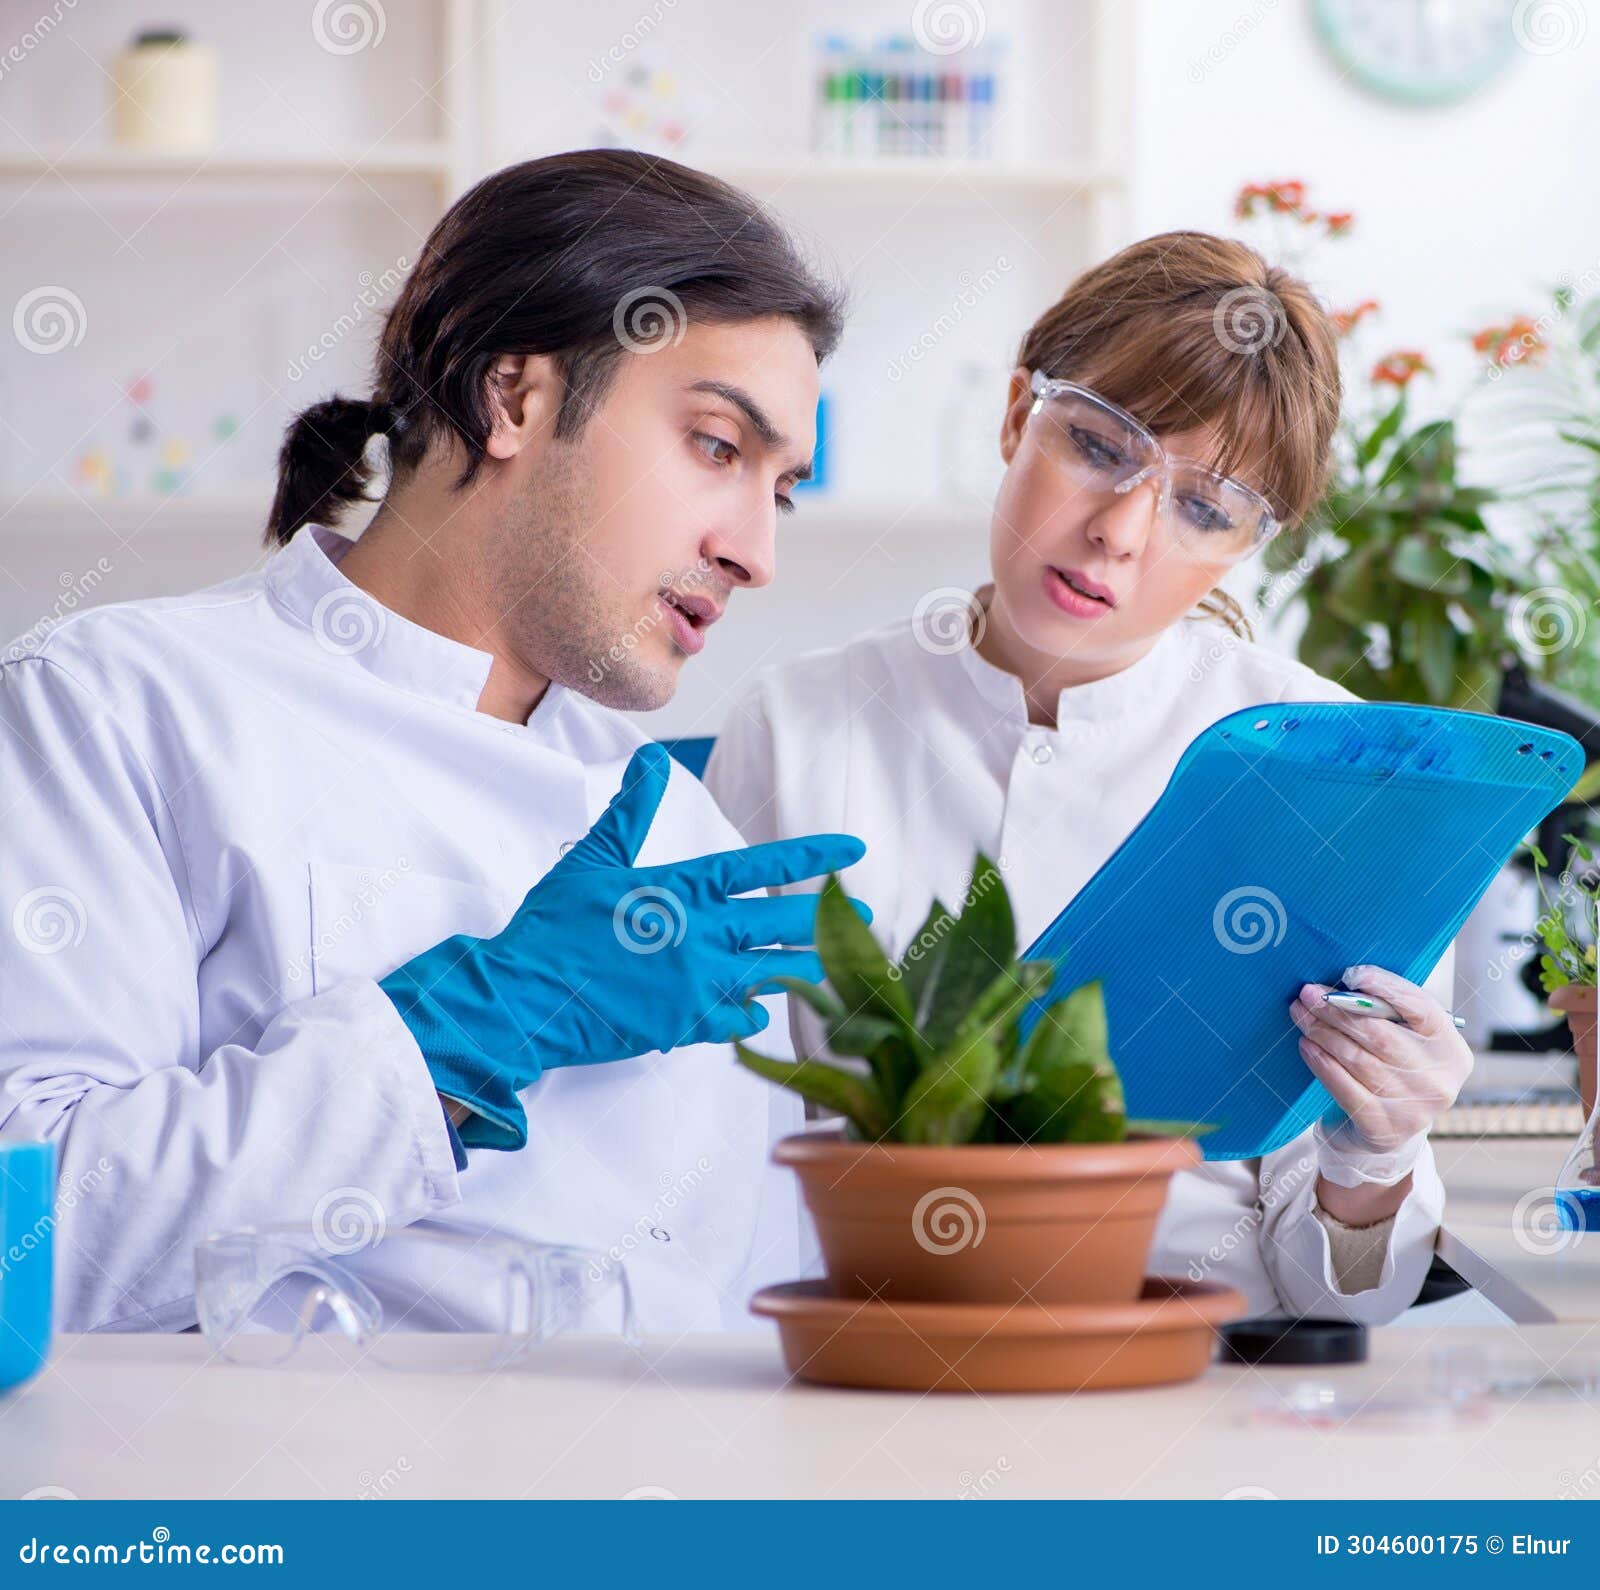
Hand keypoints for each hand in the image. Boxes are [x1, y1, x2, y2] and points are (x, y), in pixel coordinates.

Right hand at [383, 743, 869, 1149]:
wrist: (522, 995)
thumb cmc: (553, 927)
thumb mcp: (590, 860)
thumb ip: (629, 811)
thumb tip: (649, 760)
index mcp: (680, 891)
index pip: (759, 865)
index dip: (812, 855)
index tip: (854, 851)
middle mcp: (698, 936)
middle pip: (781, 925)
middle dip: (830, 920)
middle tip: (871, 918)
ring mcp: (695, 985)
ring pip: (772, 975)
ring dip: (807, 969)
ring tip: (836, 966)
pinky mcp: (683, 1026)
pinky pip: (739, 1020)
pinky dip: (753, 1012)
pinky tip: (761, 1008)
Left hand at [1291, 963, 1471, 1187]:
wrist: (1387, 1130)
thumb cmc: (1392, 1068)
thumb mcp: (1405, 1039)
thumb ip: (1389, 1012)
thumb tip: (1346, 981)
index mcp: (1450, 1048)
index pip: (1422, 1008)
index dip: (1386, 988)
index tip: (1351, 973)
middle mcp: (1438, 1080)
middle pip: (1380, 1034)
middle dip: (1338, 1010)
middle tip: (1308, 993)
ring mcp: (1413, 1108)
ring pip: (1357, 1059)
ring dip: (1322, 1032)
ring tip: (1300, 1014)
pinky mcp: (1383, 1129)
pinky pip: (1344, 1087)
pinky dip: (1321, 1062)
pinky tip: (1306, 1045)